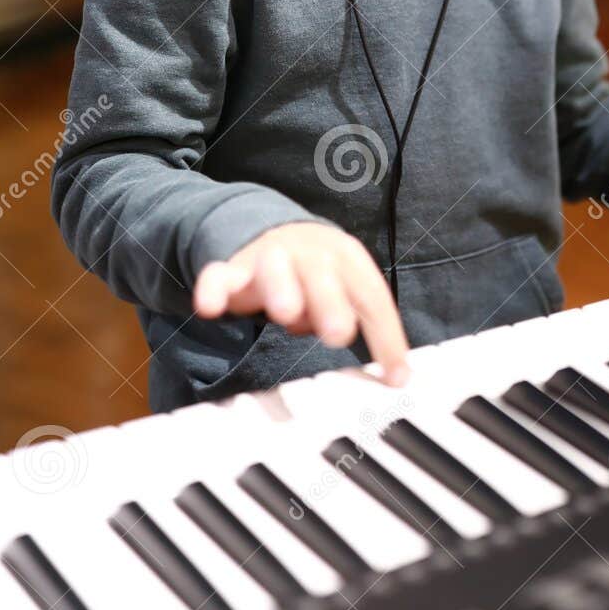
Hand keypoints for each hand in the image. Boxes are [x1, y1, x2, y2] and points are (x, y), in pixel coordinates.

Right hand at [193, 222, 409, 385]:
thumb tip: (398, 376)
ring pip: (274, 268)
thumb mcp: (348, 291)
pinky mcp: (233, 270)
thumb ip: (367, 324)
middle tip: (339, 332)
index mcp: (346, 258)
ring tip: (286, 313)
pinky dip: (214, 287)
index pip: (371, 296)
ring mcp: (269, 258)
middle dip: (330, 301)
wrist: (275, 233)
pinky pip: (219, 275)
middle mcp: (310, 253)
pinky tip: (210, 307)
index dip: (386, 335)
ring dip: (281, 287)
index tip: (395, 375)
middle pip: (322, 274)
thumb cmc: (321, 275)